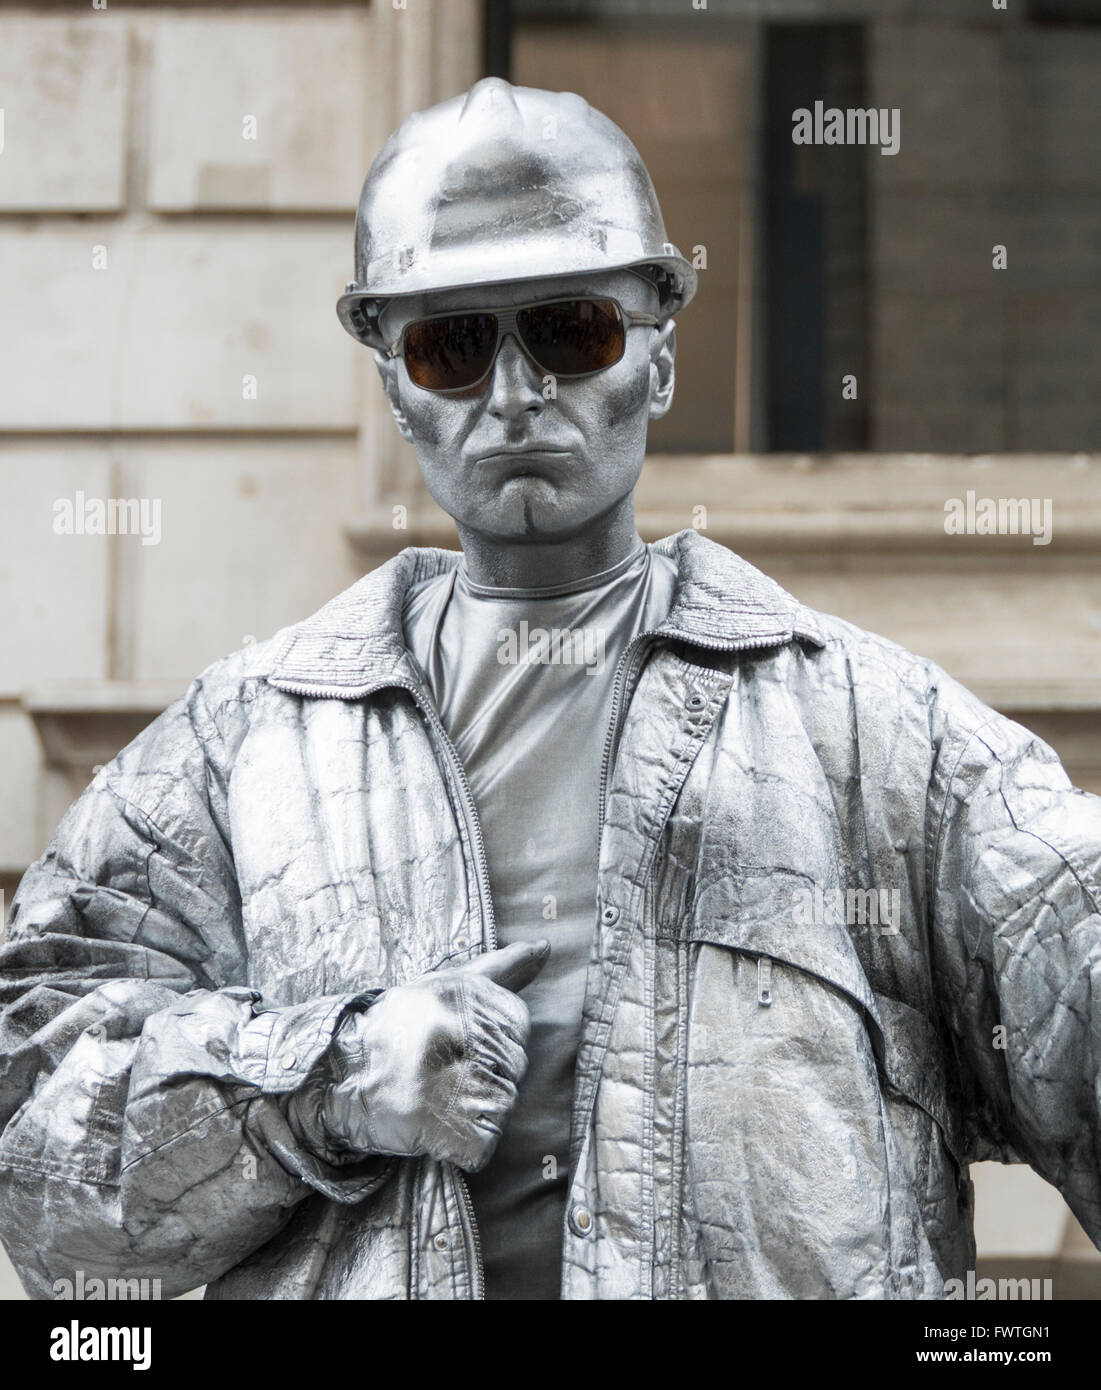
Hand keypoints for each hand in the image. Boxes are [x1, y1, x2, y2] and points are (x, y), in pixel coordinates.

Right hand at [289, 940, 549, 1172]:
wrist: (331, 1076)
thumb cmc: (393, 1029)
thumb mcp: (443, 985)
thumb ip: (500, 968)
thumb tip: (547, 947)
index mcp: (469, 994)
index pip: (516, 1027)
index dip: (487, 1042)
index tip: (449, 1041)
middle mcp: (467, 1032)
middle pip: (512, 1069)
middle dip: (483, 1077)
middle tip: (434, 1071)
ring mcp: (460, 1080)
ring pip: (501, 1107)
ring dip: (472, 1111)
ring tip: (430, 1097)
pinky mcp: (452, 1126)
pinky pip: (483, 1145)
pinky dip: (463, 1146)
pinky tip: (432, 1126)